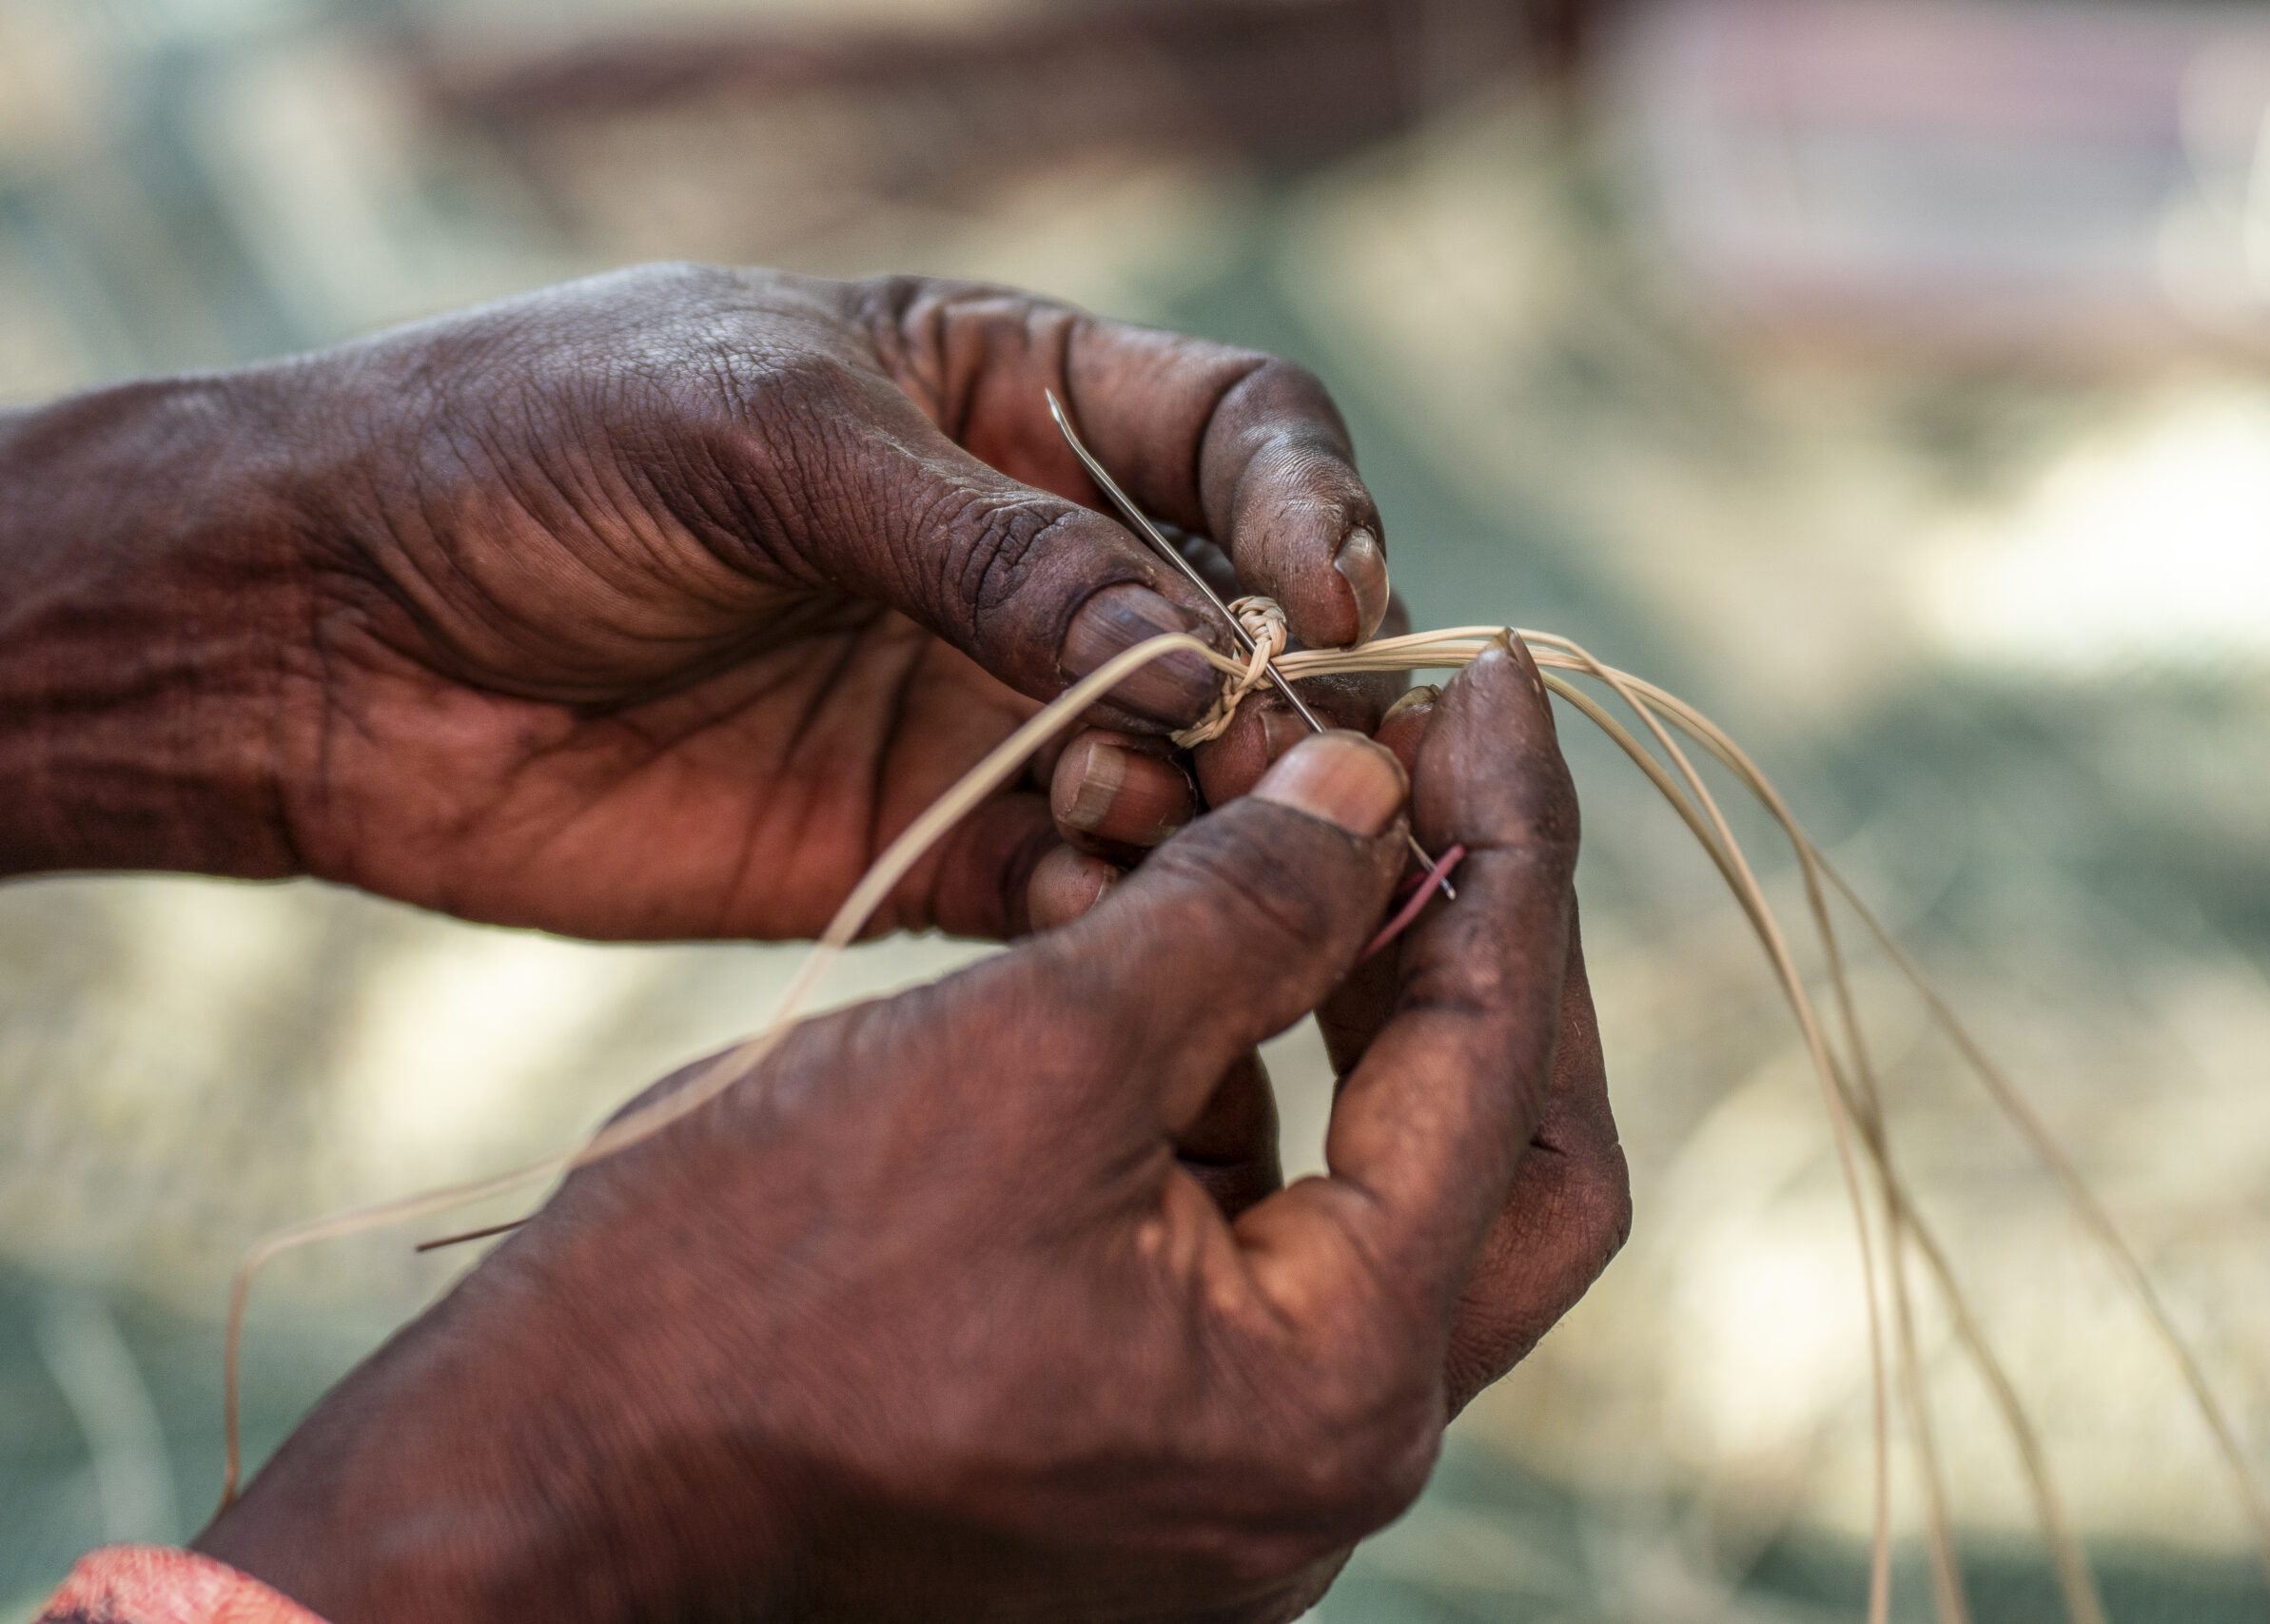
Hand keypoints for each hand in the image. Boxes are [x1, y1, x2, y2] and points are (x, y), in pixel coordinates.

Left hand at [0, 264, 1395, 938]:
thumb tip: (1211, 658)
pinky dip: (1102, 906)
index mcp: (1005, 396)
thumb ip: (990, 549)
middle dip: (1279, 694)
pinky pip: (1063, 889)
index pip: (1239, 430)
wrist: (329, 632)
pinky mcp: (918, 848)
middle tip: (1283, 769)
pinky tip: (1082, 906)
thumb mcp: (768, 442)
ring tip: (1143, 824)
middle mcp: (1024, 558)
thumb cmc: (534, 455)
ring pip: (1175, 769)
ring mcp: (978, 708)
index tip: (1329, 600)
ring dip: (1201, 808)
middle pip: (1238, 623)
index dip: (1312, 507)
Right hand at [193, 644, 1627, 1623]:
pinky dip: (1230, 1079)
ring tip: (1261, 814)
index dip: (1507, 848)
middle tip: (1437, 759)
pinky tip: (1155, 943)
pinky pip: (1253, 1228)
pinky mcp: (1151, 1435)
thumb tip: (1379, 792)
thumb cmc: (747, 1287)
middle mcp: (1326, 1459)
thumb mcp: (1024, 1056)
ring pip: (1374, 1182)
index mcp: (1332, 1388)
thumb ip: (1239, 913)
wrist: (542, 1490)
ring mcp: (1241, 1465)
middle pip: (1500, 1154)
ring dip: (1335, 994)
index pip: (1504, 1070)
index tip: (1491, 680)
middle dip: (1473, 937)